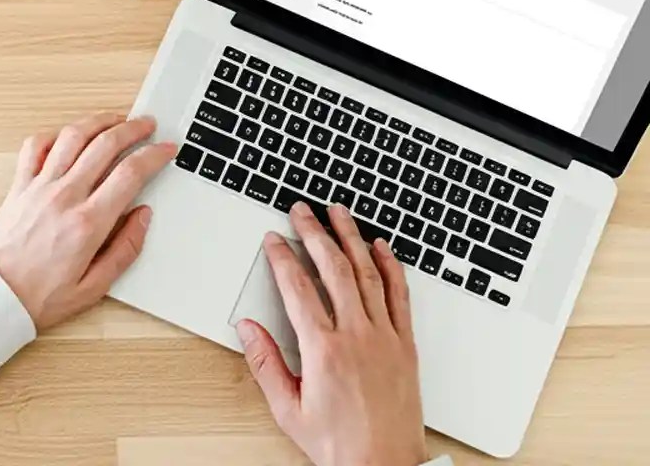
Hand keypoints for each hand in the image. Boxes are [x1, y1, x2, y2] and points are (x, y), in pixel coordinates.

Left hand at [0, 113, 176, 329]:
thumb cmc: (38, 296)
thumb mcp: (94, 287)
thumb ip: (125, 250)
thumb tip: (143, 217)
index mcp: (88, 223)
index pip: (130, 174)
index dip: (154, 155)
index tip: (166, 149)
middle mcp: (64, 197)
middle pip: (105, 145)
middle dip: (132, 129)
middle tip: (147, 125)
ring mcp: (39, 187)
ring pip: (73, 136)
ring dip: (98, 121)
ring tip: (115, 119)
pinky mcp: (19, 186)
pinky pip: (35, 146)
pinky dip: (55, 134)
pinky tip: (68, 136)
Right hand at [238, 203, 428, 465]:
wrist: (385, 464)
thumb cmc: (339, 444)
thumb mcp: (287, 409)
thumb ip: (265, 364)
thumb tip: (247, 328)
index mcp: (323, 351)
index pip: (297, 289)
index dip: (282, 258)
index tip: (273, 239)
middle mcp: (356, 336)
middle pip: (332, 269)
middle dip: (314, 234)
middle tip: (302, 211)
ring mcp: (385, 336)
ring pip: (366, 273)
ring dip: (351, 238)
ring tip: (339, 214)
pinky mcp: (405, 344)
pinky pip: (399, 294)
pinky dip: (390, 266)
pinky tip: (380, 247)